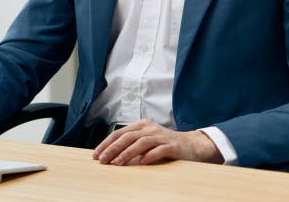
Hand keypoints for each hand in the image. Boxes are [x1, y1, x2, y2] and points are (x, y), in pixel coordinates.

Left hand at [92, 119, 222, 165]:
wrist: (193, 145)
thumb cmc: (165, 144)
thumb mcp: (146, 140)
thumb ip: (131, 143)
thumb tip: (110, 154)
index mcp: (141, 126)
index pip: (119, 133)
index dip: (106, 143)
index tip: (96, 154)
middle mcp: (149, 129)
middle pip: (127, 137)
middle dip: (112, 149)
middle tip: (103, 160)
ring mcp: (161, 136)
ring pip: (141, 143)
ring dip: (127, 153)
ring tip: (117, 163)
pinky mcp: (173, 146)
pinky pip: (159, 150)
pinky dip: (150, 156)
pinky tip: (142, 162)